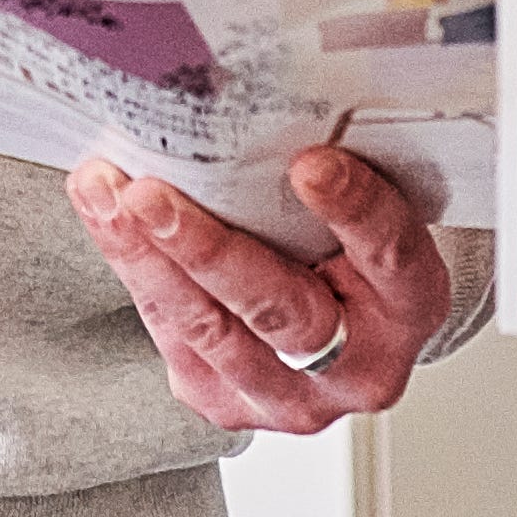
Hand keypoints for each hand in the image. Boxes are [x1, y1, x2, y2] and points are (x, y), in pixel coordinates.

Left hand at [75, 145, 470, 432]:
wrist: (343, 323)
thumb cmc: (353, 249)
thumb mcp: (369, 209)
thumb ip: (333, 176)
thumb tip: (262, 112)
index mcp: (410, 305)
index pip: (390, 254)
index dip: (354, 210)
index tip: (310, 164)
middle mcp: (358, 367)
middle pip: (281, 312)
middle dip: (207, 249)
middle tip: (152, 196)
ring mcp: (290, 397)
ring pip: (210, 331)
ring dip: (147, 258)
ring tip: (105, 196)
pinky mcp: (228, 404)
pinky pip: (175, 339)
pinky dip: (139, 274)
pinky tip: (108, 222)